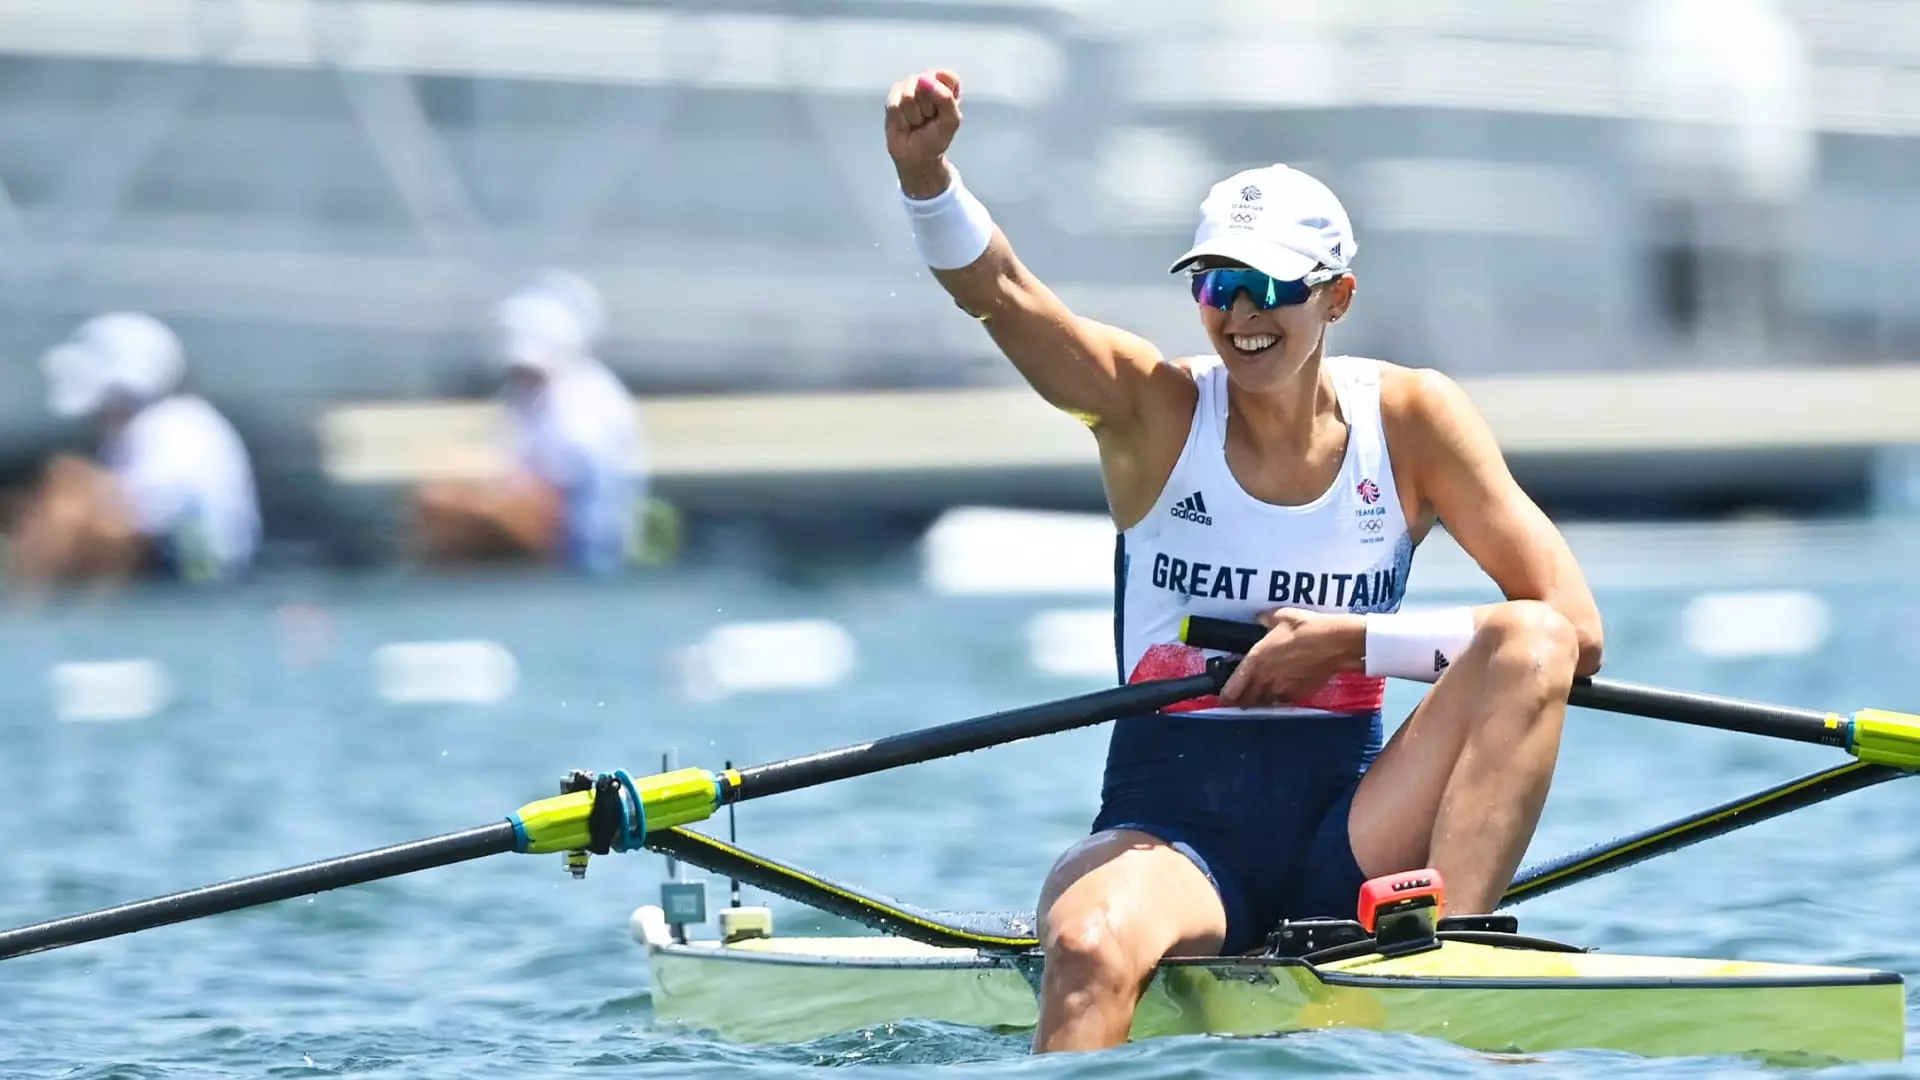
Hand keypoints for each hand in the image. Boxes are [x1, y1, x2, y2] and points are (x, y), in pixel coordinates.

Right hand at [885, 69, 962, 198]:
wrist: (916, 156)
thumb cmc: (936, 138)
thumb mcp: (951, 121)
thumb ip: (945, 98)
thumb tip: (923, 79)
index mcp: (946, 85)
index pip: (946, 76)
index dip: (943, 94)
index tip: (942, 111)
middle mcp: (926, 82)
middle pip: (925, 84)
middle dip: (927, 108)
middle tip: (928, 119)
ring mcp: (908, 88)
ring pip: (908, 95)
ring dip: (914, 115)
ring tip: (916, 122)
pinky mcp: (892, 97)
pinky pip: (894, 104)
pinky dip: (901, 120)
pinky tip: (905, 124)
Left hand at [1217, 608, 1363, 707]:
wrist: (1334, 644)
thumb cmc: (1306, 628)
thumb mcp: (1280, 616)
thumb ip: (1264, 620)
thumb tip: (1259, 621)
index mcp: (1256, 660)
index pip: (1234, 685)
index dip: (1226, 695)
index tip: (1223, 698)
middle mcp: (1265, 679)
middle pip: (1246, 699)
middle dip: (1241, 699)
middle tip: (1239, 696)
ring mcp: (1282, 689)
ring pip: (1263, 703)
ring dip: (1258, 701)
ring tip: (1258, 695)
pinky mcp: (1298, 695)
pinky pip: (1281, 702)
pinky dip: (1277, 699)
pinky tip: (1279, 692)